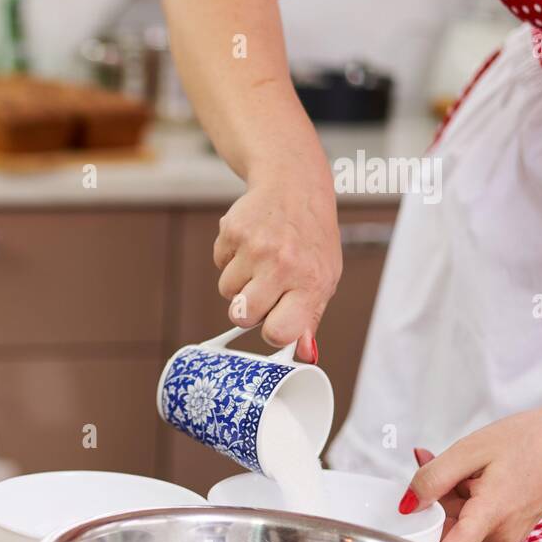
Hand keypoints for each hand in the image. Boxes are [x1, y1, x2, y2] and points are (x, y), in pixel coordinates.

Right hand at [213, 165, 339, 361]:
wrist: (294, 186)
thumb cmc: (311, 239)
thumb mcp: (323, 277)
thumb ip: (310, 317)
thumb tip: (303, 356)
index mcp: (311, 283)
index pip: (280, 332)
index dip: (272, 333)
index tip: (275, 323)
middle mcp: (283, 265)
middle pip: (243, 317)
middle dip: (249, 308)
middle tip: (265, 288)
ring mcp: (255, 248)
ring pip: (227, 292)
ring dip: (239, 281)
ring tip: (260, 260)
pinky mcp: (232, 232)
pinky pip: (218, 264)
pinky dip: (230, 258)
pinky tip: (249, 243)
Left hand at [403, 391, 541, 541]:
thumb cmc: (528, 440)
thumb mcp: (468, 452)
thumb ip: (432, 479)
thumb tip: (407, 504)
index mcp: (491, 516)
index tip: (402, 536)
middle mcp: (502, 534)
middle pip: (448, 530)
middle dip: (434, 501)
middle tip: (431, 465)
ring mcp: (509, 533)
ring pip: (460, 522)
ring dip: (450, 496)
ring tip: (458, 464)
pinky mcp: (511, 527)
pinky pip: (476, 518)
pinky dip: (466, 497)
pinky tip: (471, 473)